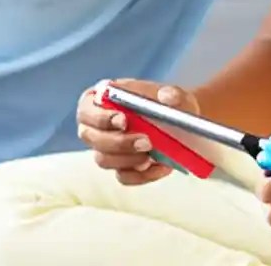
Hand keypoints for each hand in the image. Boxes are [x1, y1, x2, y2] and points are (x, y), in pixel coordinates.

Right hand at [76, 78, 201, 185]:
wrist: (184, 127)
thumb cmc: (171, 105)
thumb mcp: (176, 95)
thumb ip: (173, 93)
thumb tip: (167, 97)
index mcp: (101, 99)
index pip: (86, 109)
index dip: (100, 117)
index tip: (124, 120)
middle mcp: (97, 125)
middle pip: (89, 137)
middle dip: (117, 141)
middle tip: (146, 142)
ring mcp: (107, 149)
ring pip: (103, 159)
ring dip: (128, 159)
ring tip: (153, 154)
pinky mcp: (121, 167)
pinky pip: (123, 177)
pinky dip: (142, 175)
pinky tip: (161, 167)